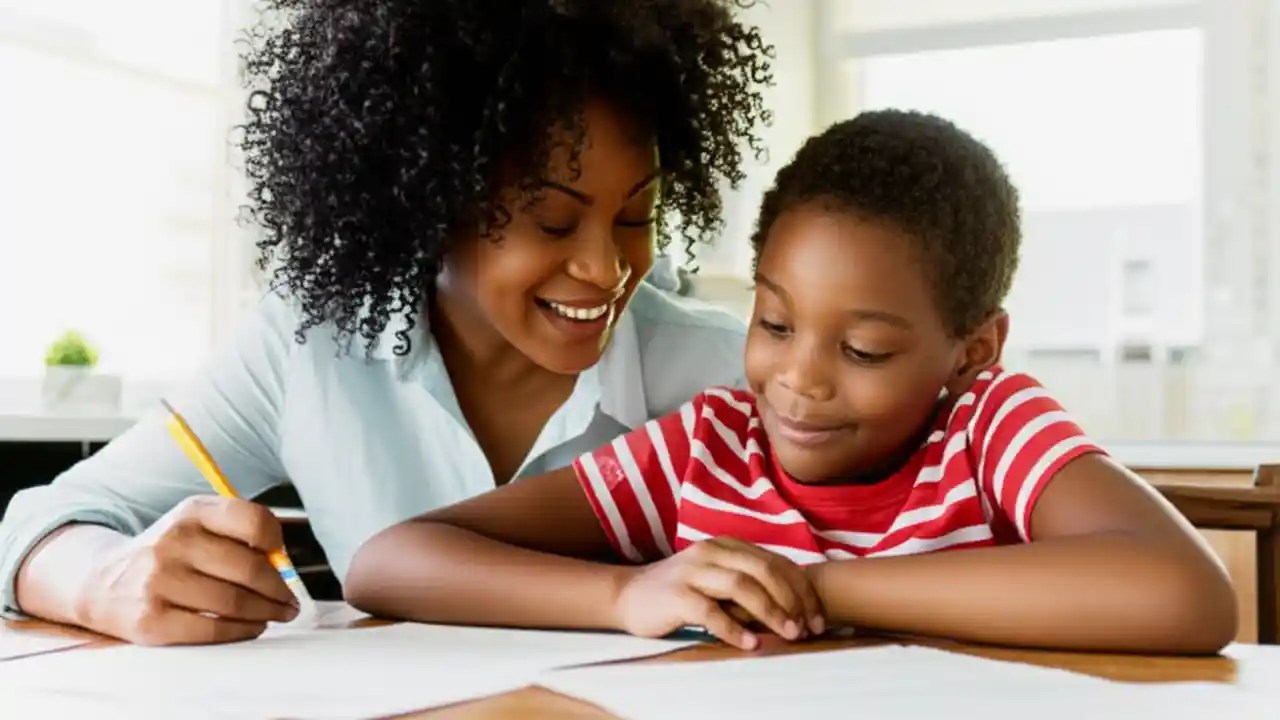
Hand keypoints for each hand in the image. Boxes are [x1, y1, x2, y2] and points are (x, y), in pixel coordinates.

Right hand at [79, 496, 298, 644]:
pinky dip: (242, 631)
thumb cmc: (167, 555)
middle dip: (279, 590)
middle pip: (249, 568)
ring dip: (266, 612)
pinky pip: (213, 629)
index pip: (252, 520)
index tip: (283, 560)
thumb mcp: (194, 526)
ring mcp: (159, 581)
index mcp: (191, 513)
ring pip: (235, 602)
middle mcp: (173, 542)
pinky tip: (252, 627)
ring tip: (276, 615)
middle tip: (291, 602)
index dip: (277, 542)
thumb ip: (237, 533)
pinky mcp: (152, 620)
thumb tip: (283, 563)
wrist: (101, 583)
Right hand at [612, 537, 824, 649]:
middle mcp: (712, 552)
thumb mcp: (717, 577)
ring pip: (741, 586)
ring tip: (788, 634)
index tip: (817, 617)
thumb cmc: (680, 591)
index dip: (802, 589)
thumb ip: (748, 583)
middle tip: (807, 628)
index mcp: (728, 545)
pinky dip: (734, 629)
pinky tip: (751, 644)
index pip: (775, 562)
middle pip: (764, 570)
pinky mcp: (676, 595)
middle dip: (792, 600)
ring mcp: (692, 571)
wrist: (628, 595)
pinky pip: (711, 611)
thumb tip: (794, 608)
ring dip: (770, 611)